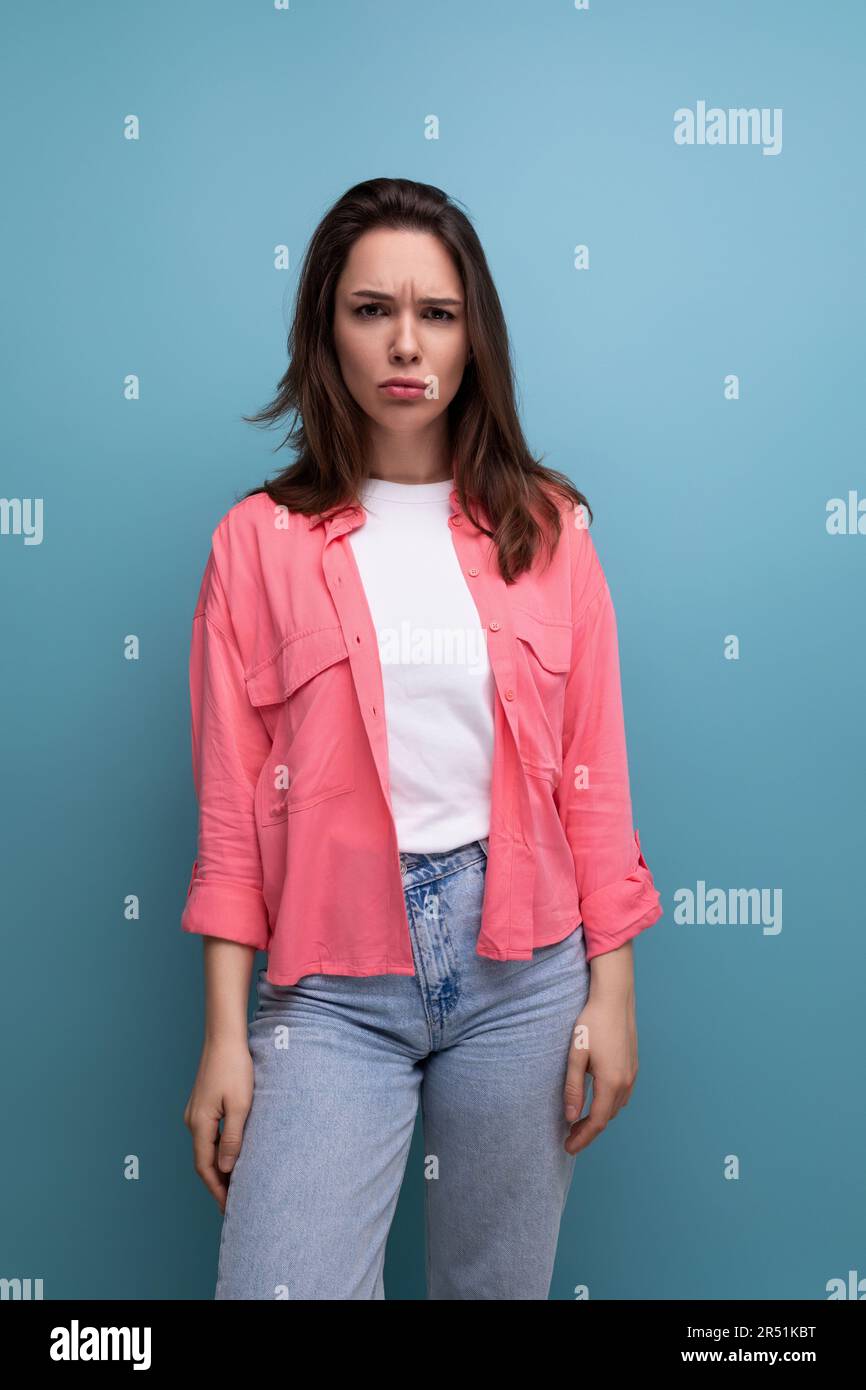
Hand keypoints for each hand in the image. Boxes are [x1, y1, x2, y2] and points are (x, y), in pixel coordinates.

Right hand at [183, 1037, 253, 1212]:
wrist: (224, 1038)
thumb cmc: (235, 1069)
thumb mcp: (240, 1106)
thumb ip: (233, 1139)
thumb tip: (226, 1169)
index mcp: (200, 1124)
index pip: (205, 1167)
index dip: (217, 1189)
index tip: (230, 1207)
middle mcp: (192, 1121)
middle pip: (203, 1161)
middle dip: (217, 1183)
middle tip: (234, 1202)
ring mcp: (195, 1112)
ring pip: (205, 1148)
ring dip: (219, 1167)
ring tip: (236, 1183)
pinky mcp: (202, 1105)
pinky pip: (208, 1136)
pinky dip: (218, 1150)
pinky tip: (232, 1155)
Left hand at [562, 964, 637, 1154]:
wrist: (615, 998)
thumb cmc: (592, 1023)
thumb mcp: (576, 1054)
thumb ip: (573, 1087)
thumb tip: (571, 1117)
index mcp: (611, 1082)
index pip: (597, 1122)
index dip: (582, 1138)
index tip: (567, 1148)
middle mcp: (626, 1082)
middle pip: (607, 1117)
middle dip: (588, 1131)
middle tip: (569, 1138)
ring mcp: (632, 1073)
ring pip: (615, 1106)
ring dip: (599, 1117)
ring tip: (579, 1122)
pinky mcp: (633, 1064)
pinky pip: (622, 1094)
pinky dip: (608, 1104)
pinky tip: (596, 1100)